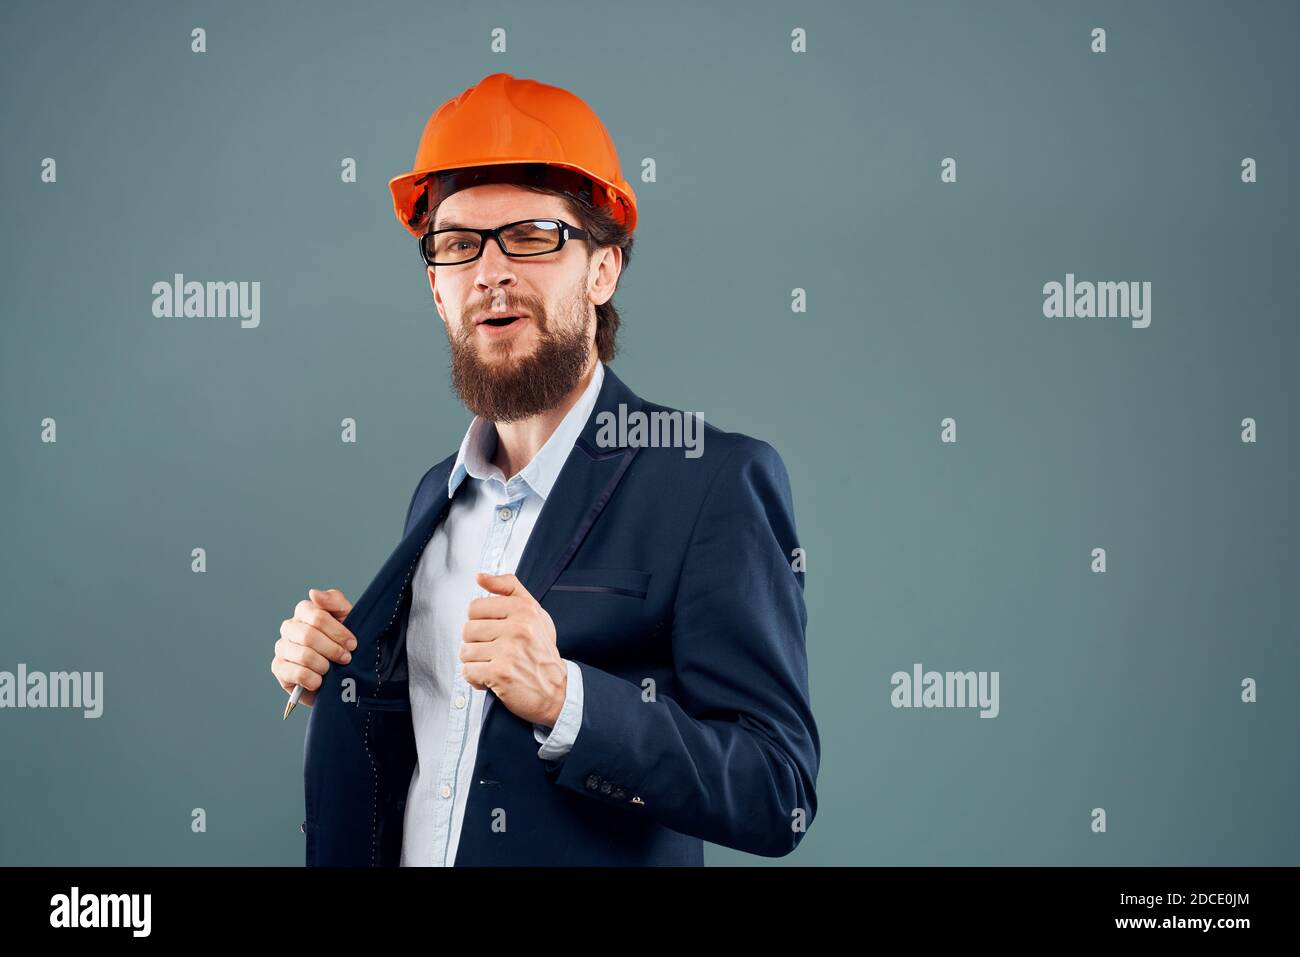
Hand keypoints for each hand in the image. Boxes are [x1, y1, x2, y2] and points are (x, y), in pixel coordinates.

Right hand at [271, 588, 356, 708]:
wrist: (341, 674)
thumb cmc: (343, 643)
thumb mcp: (348, 618)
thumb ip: (335, 601)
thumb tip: (313, 593)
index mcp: (305, 611)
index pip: (317, 616)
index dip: (338, 632)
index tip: (352, 644)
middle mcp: (289, 627)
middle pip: (309, 635)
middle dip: (332, 649)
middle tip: (346, 658)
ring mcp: (282, 647)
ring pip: (304, 655)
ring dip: (324, 665)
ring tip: (331, 670)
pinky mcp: (278, 668)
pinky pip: (297, 673)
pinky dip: (314, 679)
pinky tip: (320, 681)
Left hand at [461, 572, 566, 726]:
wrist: (556, 691)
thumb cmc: (541, 652)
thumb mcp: (533, 613)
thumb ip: (509, 588)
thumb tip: (480, 577)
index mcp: (524, 609)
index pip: (475, 607)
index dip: (480, 622)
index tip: (493, 632)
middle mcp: (518, 627)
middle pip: (467, 629)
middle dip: (476, 644)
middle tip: (494, 651)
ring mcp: (509, 651)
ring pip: (465, 651)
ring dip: (475, 662)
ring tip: (493, 665)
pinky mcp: (500, 673)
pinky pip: (468, 671)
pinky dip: (475, 679)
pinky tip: (491, 679)